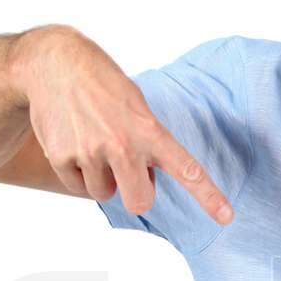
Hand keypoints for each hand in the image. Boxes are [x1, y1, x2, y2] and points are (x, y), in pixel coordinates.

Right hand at [13, 26, 232, 222]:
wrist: (54, 63)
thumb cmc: (103, 86)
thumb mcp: (138, 106)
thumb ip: (149, 143)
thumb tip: (146, 180)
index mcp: (150, 130)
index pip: (187, 169)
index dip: (208, 196)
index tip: (226, 217)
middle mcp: (122, 145)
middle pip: (139, 203)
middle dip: (136, 193)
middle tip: (128, 170)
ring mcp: (90, 152)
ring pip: (105, 194)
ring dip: (104, 178)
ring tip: (96, 144)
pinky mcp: (60, 157)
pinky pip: (77, 186)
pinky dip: (78, 172)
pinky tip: (75, 142)